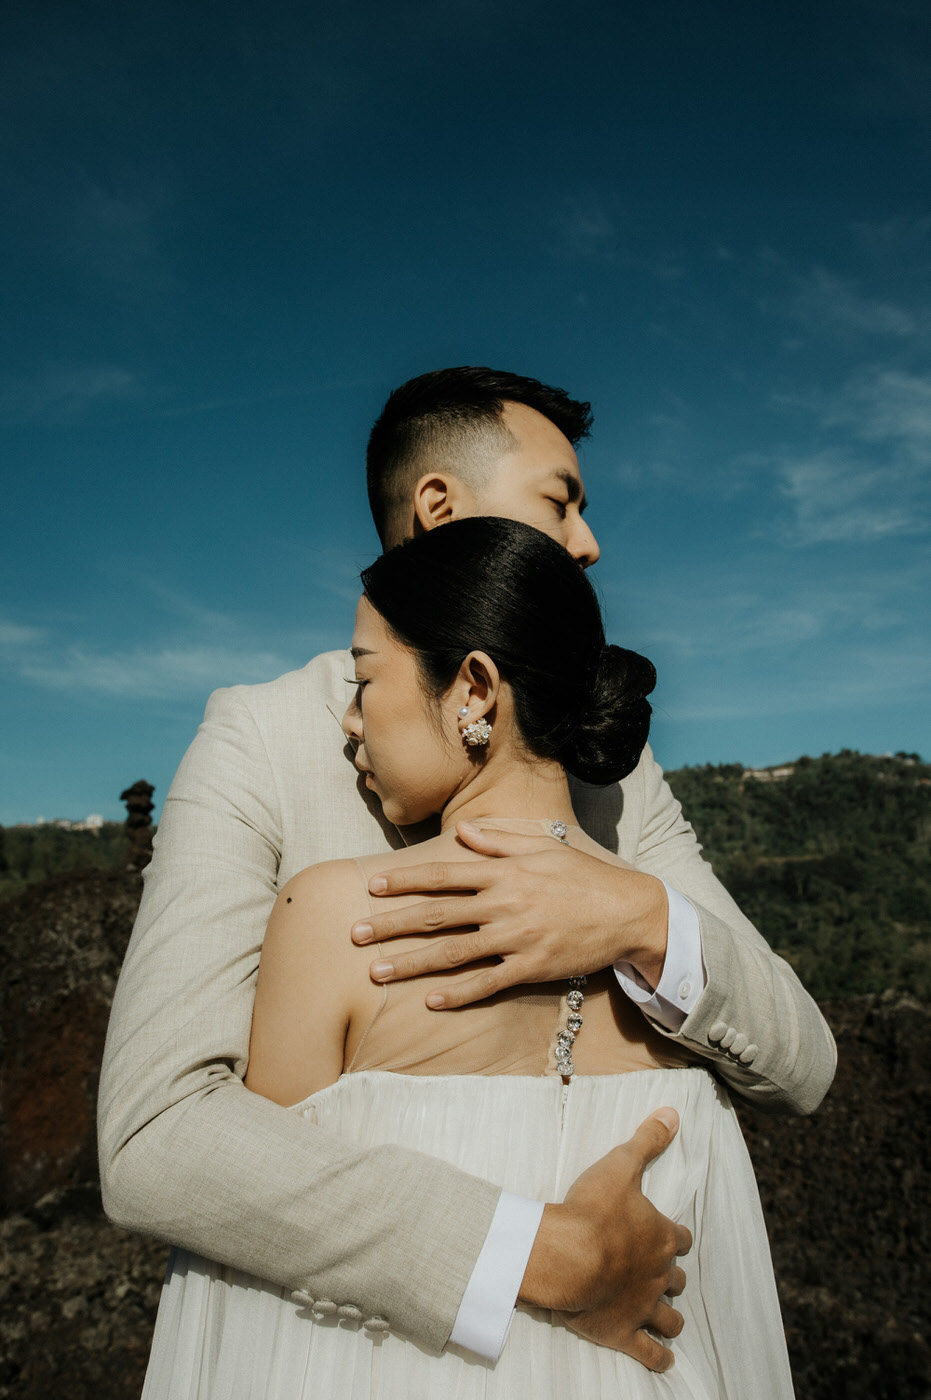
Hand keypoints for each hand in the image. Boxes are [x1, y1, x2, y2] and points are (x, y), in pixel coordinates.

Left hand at [351, 821, 668, 1007]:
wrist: (628, 911)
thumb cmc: (582, 876)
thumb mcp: (542, 847)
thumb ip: (498, 841)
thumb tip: (462, 832)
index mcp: (503, 872)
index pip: (443, 875)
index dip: (404, 881)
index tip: (371, 886)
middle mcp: (504, 903)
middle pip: (437, 915)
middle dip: (392, 925)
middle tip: (355, 934)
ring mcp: (517, 938)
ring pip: (454, 953)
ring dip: (412, 963)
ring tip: (376, 972)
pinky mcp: (533, 967)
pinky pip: (488, 983)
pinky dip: (458, 994)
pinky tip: (430, 1001)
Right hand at [520, 1108, 690, 1368]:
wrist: (569, 1256)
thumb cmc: (593, 1209)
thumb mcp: (621, 1165)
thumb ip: (647, 1139)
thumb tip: (672, 1112)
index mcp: (660, 1236)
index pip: (678, 1237)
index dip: (674, 1236)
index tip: (671, 1236)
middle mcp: (658, 1273)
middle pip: (674, 1278)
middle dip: (670, 1276)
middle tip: (661, 1274)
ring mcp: (642, 1305)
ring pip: (670, 1318)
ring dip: (671, 1317)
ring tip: (670, 1319)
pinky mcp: (623, 1332)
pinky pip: (650, 1353)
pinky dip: (659, 1357)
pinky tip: (664, 1359)